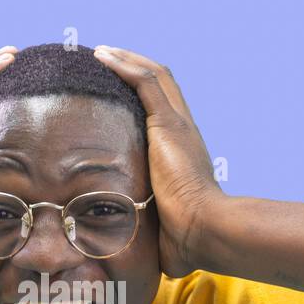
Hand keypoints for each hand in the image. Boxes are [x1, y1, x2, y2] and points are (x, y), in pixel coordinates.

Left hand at [92, 45, 226, 276]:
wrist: (204, 232)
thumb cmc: (183, 240)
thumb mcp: (157, 226)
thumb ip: (142, 227)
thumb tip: (119, 252)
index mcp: (181, 151)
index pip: (160, 109)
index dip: (139, 91)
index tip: (112, 85)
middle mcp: (183, 131)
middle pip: (159, 84)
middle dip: (131, 67)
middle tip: (102, 58)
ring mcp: (177, 126)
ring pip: (153, 75)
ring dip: (125, 59)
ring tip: (98, 51)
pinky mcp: (169, 124)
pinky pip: (146, 81)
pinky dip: (125, 65)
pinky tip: (103, 55)